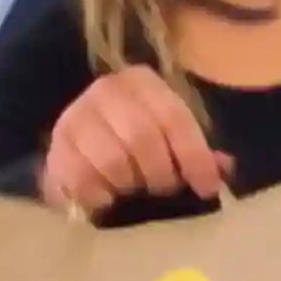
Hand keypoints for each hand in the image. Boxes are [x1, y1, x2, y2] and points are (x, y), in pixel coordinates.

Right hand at [40, 65, 233, 212]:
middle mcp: (107, 90)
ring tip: (133, 190)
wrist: (78, 147)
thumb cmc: (131, 144)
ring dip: (129, 184)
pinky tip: (107, 198)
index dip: (194, 156)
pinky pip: (81, 177)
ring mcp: (76, 116)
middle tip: (164, 190)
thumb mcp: (166, 140)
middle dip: (159, 173)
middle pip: (142, 136)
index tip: (207, 188)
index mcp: (142, 82)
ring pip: (112, 159)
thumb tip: (224, 168)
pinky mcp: (56, 146)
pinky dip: (99, 194)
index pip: (174, 117)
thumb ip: (195, 152)